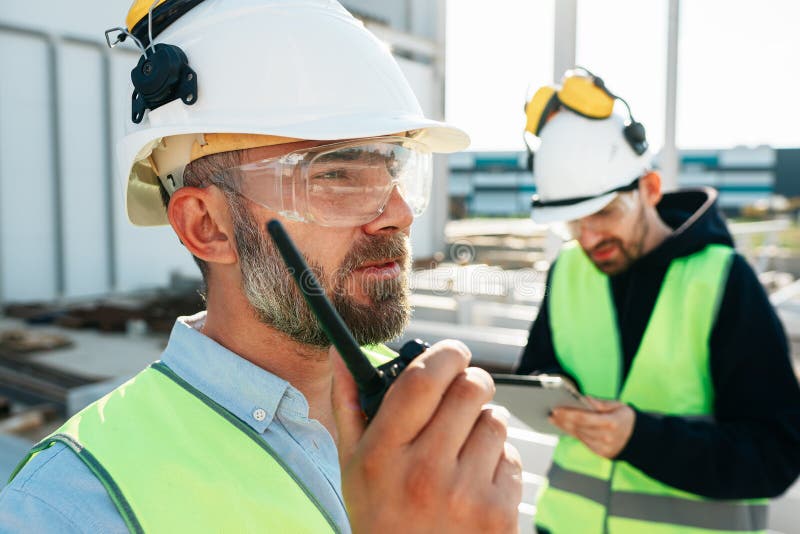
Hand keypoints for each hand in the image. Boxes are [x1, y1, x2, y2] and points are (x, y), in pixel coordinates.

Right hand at [331, 340, 522, 533]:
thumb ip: (350, 405)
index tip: (452, 353)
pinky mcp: (498, 513)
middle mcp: (424, 472)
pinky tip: (476, 478)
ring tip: (464, 447)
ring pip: (495, 420)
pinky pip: (512, 456)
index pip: (421, 381)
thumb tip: (341, 354)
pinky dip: (499, 459)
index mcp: (382, 455)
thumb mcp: (352, 466)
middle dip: (471, 381)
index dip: (444, 355)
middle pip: (469, 389)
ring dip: (484, 423)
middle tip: (464, 389)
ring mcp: (465, 494)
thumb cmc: (381, 517)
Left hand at [549, 398, 634, 458]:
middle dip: (562, 420)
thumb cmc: (626, 418)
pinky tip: (564, 426)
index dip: (568, 414)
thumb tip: (584, 398)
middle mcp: (606, 437)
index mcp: (611, 423)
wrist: (639, 439)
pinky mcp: (599, 452)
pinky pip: (582, 441)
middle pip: (578, 428)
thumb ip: (600, 403)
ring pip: (578, 435)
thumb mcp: (618, 405)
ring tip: (554, 419)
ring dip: (564, 427)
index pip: (584, 418)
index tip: (556, 409)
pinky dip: (573, 433)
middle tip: (551, 413)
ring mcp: (602, 447)